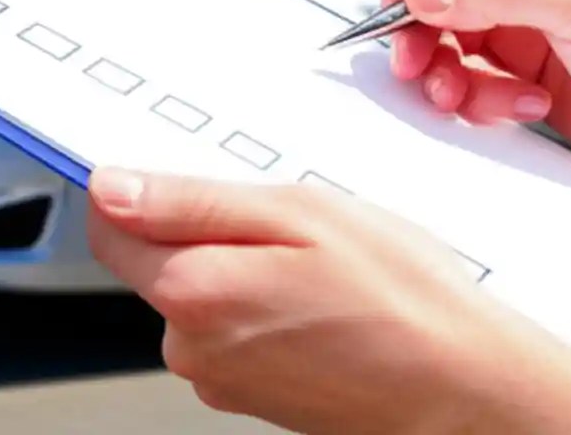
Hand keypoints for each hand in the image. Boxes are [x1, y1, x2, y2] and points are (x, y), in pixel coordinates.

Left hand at [85, 167, 570, 433]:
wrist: (462, 389)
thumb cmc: (401, 300)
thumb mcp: (299, 213)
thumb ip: (191, 201)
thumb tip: (113, 187)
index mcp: (193, 290)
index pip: (108, 228)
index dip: (136, 190)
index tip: (173, 174)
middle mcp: (192, 346)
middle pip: (161, 261)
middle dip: (210, 230)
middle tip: (288, 222)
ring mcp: (222, 379)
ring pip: (205, 294)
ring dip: (246, 269)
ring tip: (321, 267)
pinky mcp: (252, 397)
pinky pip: (237, 331)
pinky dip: (269, 307)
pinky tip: (326, 301)